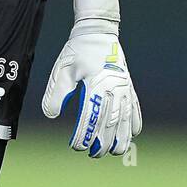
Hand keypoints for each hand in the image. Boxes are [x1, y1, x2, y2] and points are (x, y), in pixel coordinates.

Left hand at [41, 0, 141, 156]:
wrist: (97, 32)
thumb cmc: (77, 50)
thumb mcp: (62, 70)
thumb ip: (56, 94)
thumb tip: (51, 115)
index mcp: (97, 84)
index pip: (91, 117)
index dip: (84, 135)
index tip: (76, 146)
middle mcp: (114, 88)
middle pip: (111, 123)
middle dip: (102, 142)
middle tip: (92, 154)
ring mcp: (124, 87)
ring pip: (126, 119)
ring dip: (121, 138)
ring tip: (115, 151)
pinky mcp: (128, 85)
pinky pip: (135, 107)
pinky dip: (135, 122)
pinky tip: (132, 133)